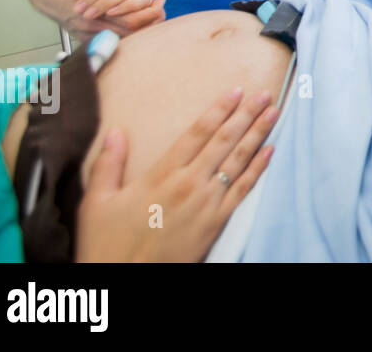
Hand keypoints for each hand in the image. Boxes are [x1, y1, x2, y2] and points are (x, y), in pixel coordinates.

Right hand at [27, 0, 164, 35]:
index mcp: (97, 2)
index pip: (131, 17)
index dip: (150, 12)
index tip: (161, 2)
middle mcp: (90, 21)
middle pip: (128, 29)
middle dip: (148, 22)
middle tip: (161, 12)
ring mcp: (85, 31)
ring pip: (120, 37)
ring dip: (139, 29)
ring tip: (153, 18)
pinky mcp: (82, 37)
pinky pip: (109, 41)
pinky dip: (125, 34)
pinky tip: (137, 25)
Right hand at [74, 87, 277, 261]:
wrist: (127, 281)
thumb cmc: (108, 245)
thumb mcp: (97, 202)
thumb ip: (107, 164)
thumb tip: (114, 132)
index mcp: (161, 174)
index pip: (197, 132)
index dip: (218, 109)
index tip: (235, 91)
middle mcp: (189, 183)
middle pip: (224, 140)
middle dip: (246, 114)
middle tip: (265, 94)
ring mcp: (207, 203)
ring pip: (239, 160)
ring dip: (258, 134)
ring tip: (274, 112)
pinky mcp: (217, 222)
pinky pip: (243, 189)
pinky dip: (259, 168)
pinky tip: (271, 151)